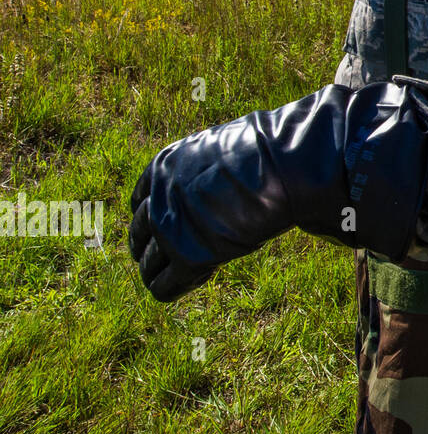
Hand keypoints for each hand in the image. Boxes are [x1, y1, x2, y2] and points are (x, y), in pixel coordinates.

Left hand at [129, 82, 427, 300]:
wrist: (284, 165)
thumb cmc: (267, 150)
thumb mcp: (224, 146)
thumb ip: (207, 166)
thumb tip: (222, 171)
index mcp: (164, 166)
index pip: (139, 200)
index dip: (155, 214)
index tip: (171, 225)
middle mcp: (158, 196)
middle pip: (138, 233)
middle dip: (151, 246)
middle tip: (169, 256)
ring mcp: (169, 226)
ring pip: (147, 263)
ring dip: (162, 269)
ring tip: (186, 272)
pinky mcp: (186, 254)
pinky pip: (165, 284)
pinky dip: (174, 288)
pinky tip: (196, 279)